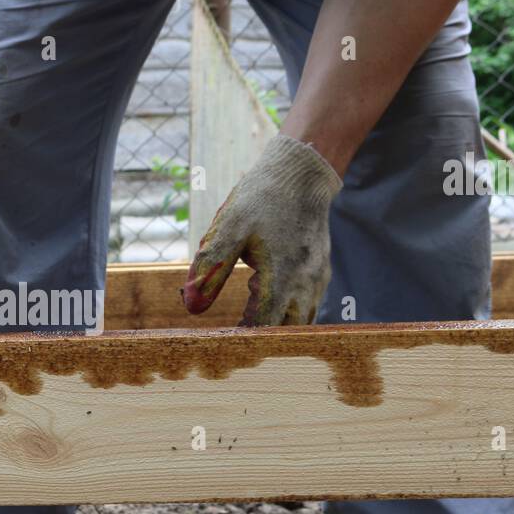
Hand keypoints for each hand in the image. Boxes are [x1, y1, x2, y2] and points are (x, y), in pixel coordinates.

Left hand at [182, 134, 342, 325]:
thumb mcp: (228, 228)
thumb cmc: (261, 198)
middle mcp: (306, 284)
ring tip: (247, 310)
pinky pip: (308, 304)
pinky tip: (263, 294)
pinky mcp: (321, 271)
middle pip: (287, 332)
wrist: (301, 173)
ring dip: (276, 324)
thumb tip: (192, 307)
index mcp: (281, 277)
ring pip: (302, 322)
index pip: (263, 326)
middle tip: (234, 332)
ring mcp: (317, 279)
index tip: (221, 340)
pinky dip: (288, 309)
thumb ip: (210, 268)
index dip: (242, 338)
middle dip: (262, 337)